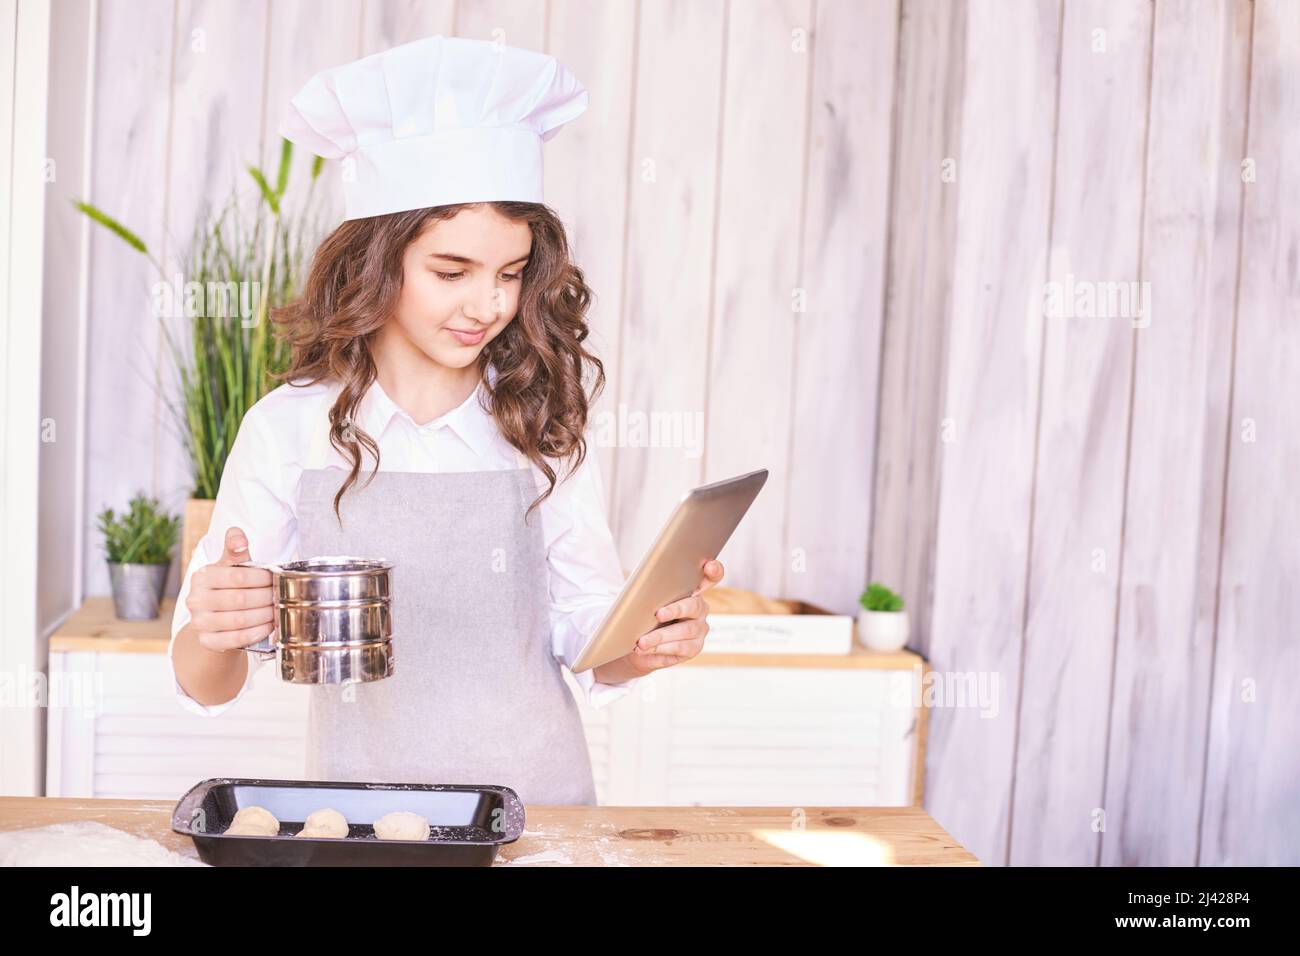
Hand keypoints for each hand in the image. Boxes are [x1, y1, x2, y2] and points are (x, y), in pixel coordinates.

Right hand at [185, 527, 275, 652]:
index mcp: (201, 577)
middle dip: (266, 598)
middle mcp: (195, 600)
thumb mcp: (231, 566)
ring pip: (239, 620)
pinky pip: (235, 639)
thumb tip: (238, 535)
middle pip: (240, 599)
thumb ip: (235, 549)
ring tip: (277, 611)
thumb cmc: (228, 587)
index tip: (275, 579)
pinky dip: (256, 633)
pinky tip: (268, 627)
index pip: (237, 576)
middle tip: (281, 597)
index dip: (261, 578)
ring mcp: (199, 622)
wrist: (215, 619)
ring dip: (264, 616)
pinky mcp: (206, 641)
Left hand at [622, 559, 724, 675]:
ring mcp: (700, 629)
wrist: (640, 645)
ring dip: (660, 636)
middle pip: (693, 606)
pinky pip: (679, 648)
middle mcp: (700, 609)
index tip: (708, 567)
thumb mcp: (648, 602)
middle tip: (658, 614)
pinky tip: (645, 650)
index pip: (711, 577)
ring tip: (642, 641)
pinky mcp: (694, 648)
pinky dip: (660, 649)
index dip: (714, 570)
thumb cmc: (645, 617)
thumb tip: (639, 591)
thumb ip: (652, 594)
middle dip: (675, 610)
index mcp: (692, 591)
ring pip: (684, 631)